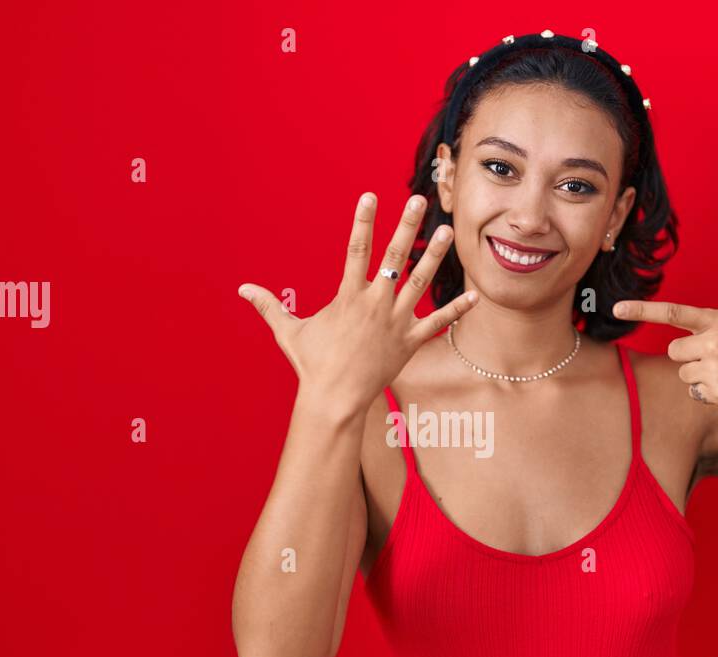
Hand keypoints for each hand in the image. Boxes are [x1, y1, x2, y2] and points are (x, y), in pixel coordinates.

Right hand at [238, 192, 479, 412]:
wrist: (334, 399)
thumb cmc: (311, 365)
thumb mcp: (288, 331)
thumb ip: (269, 306)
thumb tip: (242, 289)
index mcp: (348, 296)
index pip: (357, 249)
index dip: (363, 221)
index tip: (370, 196)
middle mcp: (375, 303)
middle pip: (395, 257)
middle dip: (407, 226)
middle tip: (418, 201)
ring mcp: (394, 322)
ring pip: (420, 282)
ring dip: (435, 256)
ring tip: (448, 232)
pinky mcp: (409, 342)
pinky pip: (436, 322)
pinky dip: (456, 309)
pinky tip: (475, 295)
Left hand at [612, 236, 717, 412]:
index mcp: (717, 320)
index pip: (673, 313)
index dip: (643, 310)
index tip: (617, 308)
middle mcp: (713, 344)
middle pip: (673, 351)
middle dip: (691, 354)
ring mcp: (716, 370)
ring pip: (684, 373)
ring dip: (701, 374)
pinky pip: (696, 392)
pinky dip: (711, 391)